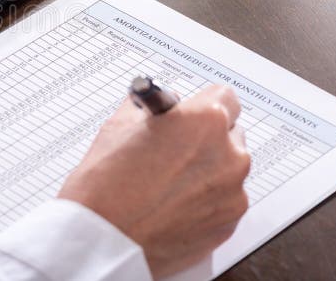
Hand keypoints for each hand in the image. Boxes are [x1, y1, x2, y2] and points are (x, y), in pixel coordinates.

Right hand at [58, 85, 250, 278]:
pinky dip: (205, 198)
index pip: (224, 96)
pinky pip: (224, 199)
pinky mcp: (229, 223)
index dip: (201, 104)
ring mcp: (233, 192)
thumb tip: (160, 108)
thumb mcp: (120, 126)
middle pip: (230, 133)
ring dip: (207, 169)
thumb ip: (151, 110)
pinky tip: (173, 203)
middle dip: (205, 138)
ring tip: (168, 182)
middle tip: (173, 149)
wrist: (102, 238)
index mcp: (204, 121)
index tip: (189, 114)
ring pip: (228, 168)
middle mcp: (228, 154)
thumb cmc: (106, 184)